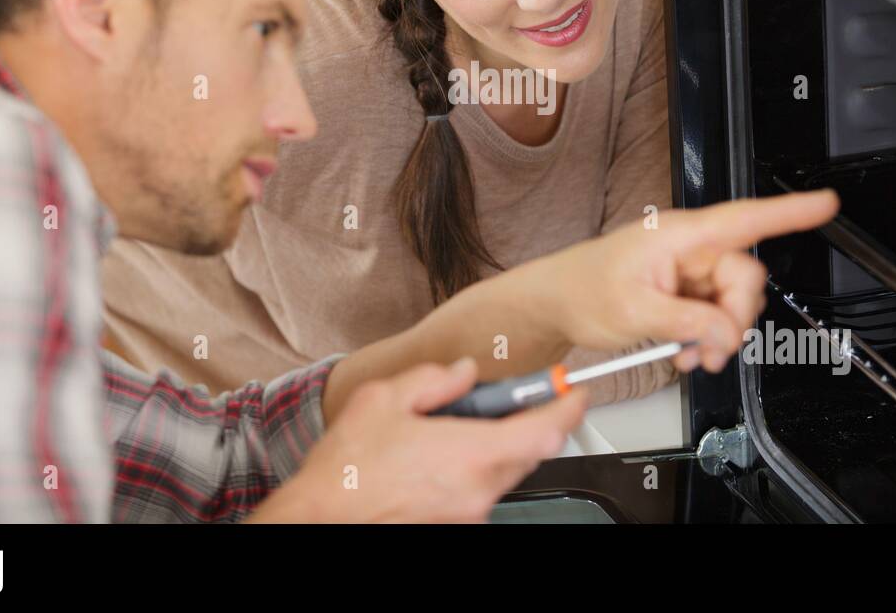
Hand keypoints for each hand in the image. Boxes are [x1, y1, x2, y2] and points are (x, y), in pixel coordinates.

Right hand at [248, 357, 587, 522]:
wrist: (322, 518)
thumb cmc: (348, 467)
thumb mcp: (385, 399)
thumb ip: (435, 379)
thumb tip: (464, 372)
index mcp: (471, 453)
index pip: (545, 430)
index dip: (567, 407)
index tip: (573, 390)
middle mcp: (478, 488)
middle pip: (530, 450)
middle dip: (528, 421)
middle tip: (508, 398)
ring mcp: (468, 512)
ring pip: (506, 470)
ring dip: (497, 444)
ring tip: (454, 426)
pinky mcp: (455, 524)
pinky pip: (481, 489)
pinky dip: (476, 466)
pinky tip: (439, 454)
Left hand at [539, 190, 838, 372]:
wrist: (556, 302)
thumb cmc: (582, 289)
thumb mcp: (634, 311)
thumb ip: (687, 321)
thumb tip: (725, 332)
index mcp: (679, 236)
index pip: (744, 218)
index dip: (789, 212)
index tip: (826, 204)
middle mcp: (689, 248)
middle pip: (744, 278)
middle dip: (734, 319)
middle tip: (709, 348)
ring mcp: (687, 270)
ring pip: (732, 302)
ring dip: (718, 336)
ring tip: (689, 356)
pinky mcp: (683, 291)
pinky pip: (713, 315)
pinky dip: (705, 338)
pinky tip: (684, 352)